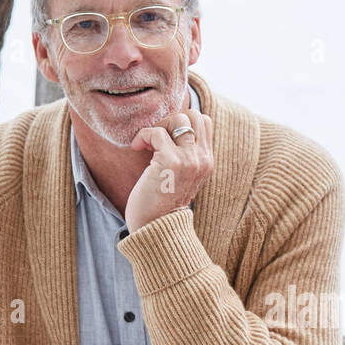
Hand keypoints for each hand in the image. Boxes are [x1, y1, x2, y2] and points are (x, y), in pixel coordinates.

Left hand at [125, 108, 213, 232]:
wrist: (156, 229)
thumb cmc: (162, 204)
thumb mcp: (182, 177)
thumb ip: (185, 156)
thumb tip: (169, 130)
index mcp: (207, 162)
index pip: (204, 122)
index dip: (183, 123)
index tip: (165, 138)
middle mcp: (202, 159)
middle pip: (194, 115)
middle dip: (171, 120)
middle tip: (156, 138)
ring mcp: (189, 160)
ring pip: (178, 118)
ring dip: (158, 126)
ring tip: (147, 144)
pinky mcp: (171, 161)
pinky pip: (156, 132)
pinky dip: (142, 136)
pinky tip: (137, 148)